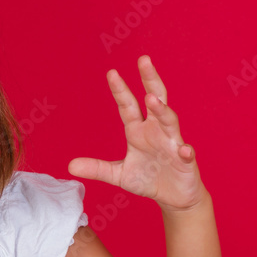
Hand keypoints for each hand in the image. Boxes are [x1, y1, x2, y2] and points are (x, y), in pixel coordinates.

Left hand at [67, 55, 206, 211]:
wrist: (174, 196)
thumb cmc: (148, 179)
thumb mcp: (119, 174)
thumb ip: (97, 168)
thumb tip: (70, 166)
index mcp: (138, 131)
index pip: (128, 106)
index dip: (120, 90)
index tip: (111, 73)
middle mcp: (156, 131)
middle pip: (154, 100)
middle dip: (150, 80)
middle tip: (143, 60)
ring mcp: (172, 143)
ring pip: (169, 121)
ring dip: (162, 110)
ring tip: (152, 100)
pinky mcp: (185, 160)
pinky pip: (186, 152)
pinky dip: (185, 150)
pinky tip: (183, 150)